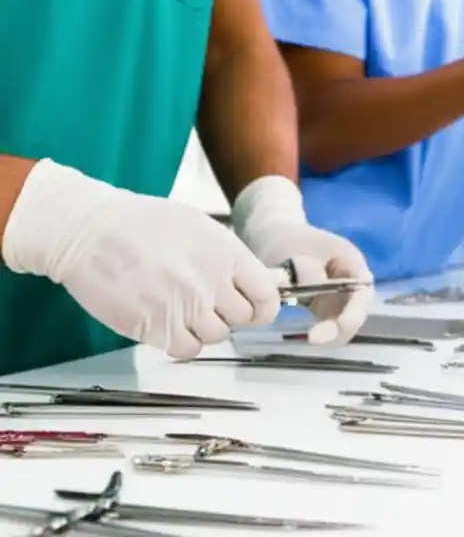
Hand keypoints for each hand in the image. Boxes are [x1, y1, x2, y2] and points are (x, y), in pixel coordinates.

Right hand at [0, 160, 280, 358]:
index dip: (262, 307)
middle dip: (228, 315)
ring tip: (181, 309)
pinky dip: (181, 341)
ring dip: (202, 328)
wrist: (89, 231)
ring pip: (215, 336)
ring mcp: (183, 306)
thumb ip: (229, 256)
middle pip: (241, 319)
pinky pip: (187, 348)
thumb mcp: (198, 227)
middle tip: (207, 304)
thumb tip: (255, 279)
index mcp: (226, 254)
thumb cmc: (140, 223)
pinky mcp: (155, 326)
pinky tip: (168, 323)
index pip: (266, 297)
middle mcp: (210, 282)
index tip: (254, 309)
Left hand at [231, 176, 372, 345]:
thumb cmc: (288, 240)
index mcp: (352, 262)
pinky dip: (320, 331)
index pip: (363, 292)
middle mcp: (352, 281)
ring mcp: (340, 296)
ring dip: (330, 333)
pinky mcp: (326, 306)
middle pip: (357, 311)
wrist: (274, 237)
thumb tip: (314, 292)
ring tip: (307, 338)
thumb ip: (308, 273)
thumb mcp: (297, 251)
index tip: (339, 325)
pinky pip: (329, 323)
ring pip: (344, 321)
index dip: (354, 312)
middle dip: (339, 329)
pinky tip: (302, 336)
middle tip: (313, 339)